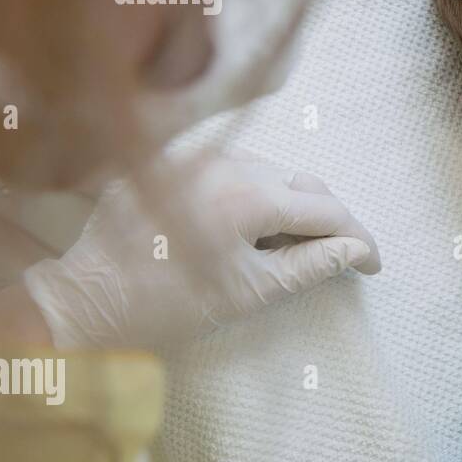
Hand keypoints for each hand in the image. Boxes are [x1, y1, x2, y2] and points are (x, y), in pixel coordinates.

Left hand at [22, 152, 380, 351]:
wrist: (88, 300)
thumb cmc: (169, 305)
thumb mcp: (250, 292)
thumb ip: (311, 265)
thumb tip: (357, 251)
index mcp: (250, 197)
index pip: (326, 210)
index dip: (358, 239)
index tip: (373, 265)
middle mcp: (227, 163)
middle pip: (303, 183)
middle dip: (328, 219)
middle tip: (342, 256)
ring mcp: (197, 157)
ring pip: (270, 171)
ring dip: (292, 204)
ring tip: (293, 245)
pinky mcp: (171, 160)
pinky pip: (231, 168)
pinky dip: (254, 193)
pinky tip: (250, 227)